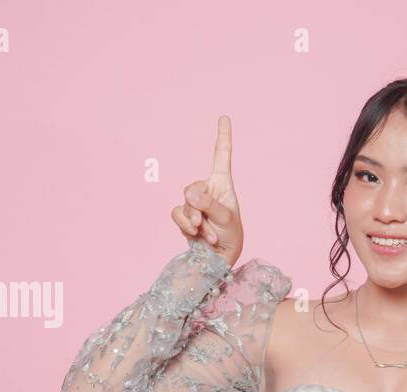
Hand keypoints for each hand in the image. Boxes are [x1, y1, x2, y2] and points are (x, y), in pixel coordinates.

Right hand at [170, 115, 244, 266]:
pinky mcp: (184, 215)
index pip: (221, 156)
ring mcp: (194, 202)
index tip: (225, 117)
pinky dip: (185, 226)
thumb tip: (189, 195)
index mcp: (223, 184)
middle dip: (198, 209)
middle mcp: (207, 189)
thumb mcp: (225, 219)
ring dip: (195, 222)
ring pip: (183, 204)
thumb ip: (208, 204)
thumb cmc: (230, 235)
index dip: (223, 136)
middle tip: (208, 224)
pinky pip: (176, 214)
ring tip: (208, 234)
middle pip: (191, 189)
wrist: (219, 257)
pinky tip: (197, 235)